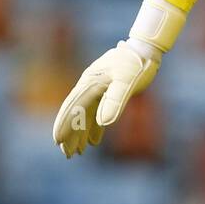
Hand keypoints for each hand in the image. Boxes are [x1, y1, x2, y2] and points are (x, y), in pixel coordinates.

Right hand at [52, 0, 185, 157]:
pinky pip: (96, 112)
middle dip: (70, 134)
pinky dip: (94, 127)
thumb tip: (103, 123)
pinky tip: (94, 141)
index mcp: (90, 83)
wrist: (146, 49)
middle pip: (75, 113)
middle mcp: (89, 85)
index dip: (65, 124)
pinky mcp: (106, 91)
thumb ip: (115, 100)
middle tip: (67, 154)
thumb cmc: (137, 63)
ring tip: (77, 152)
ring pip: (84, 114)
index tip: (58, 141)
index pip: (73, 107)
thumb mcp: (128, 81)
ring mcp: (97, 88)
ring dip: (80, 133)